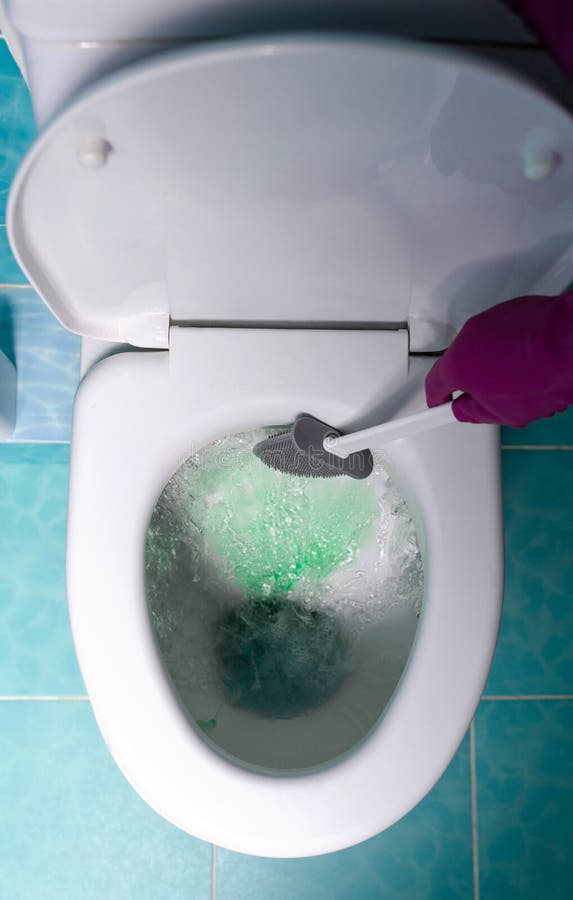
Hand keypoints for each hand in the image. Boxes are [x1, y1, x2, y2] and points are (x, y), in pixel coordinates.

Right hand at [425, 293, 572, 426]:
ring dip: (495, 363)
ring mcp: (490, 319)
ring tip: (521, 378)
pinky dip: (513, 347)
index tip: (438, 405)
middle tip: (490, 398)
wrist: (570, 343)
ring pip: (483, 347)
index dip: (436, 399)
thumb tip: (466, 410)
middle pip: (460, 363)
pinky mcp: (512, 309)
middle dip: (473, 381)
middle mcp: (469, 336)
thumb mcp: (502, 412)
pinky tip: (531, 361)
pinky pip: (504, 332)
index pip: (434, 385)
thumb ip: (474, 412)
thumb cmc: (539, 375)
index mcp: (458, 363)